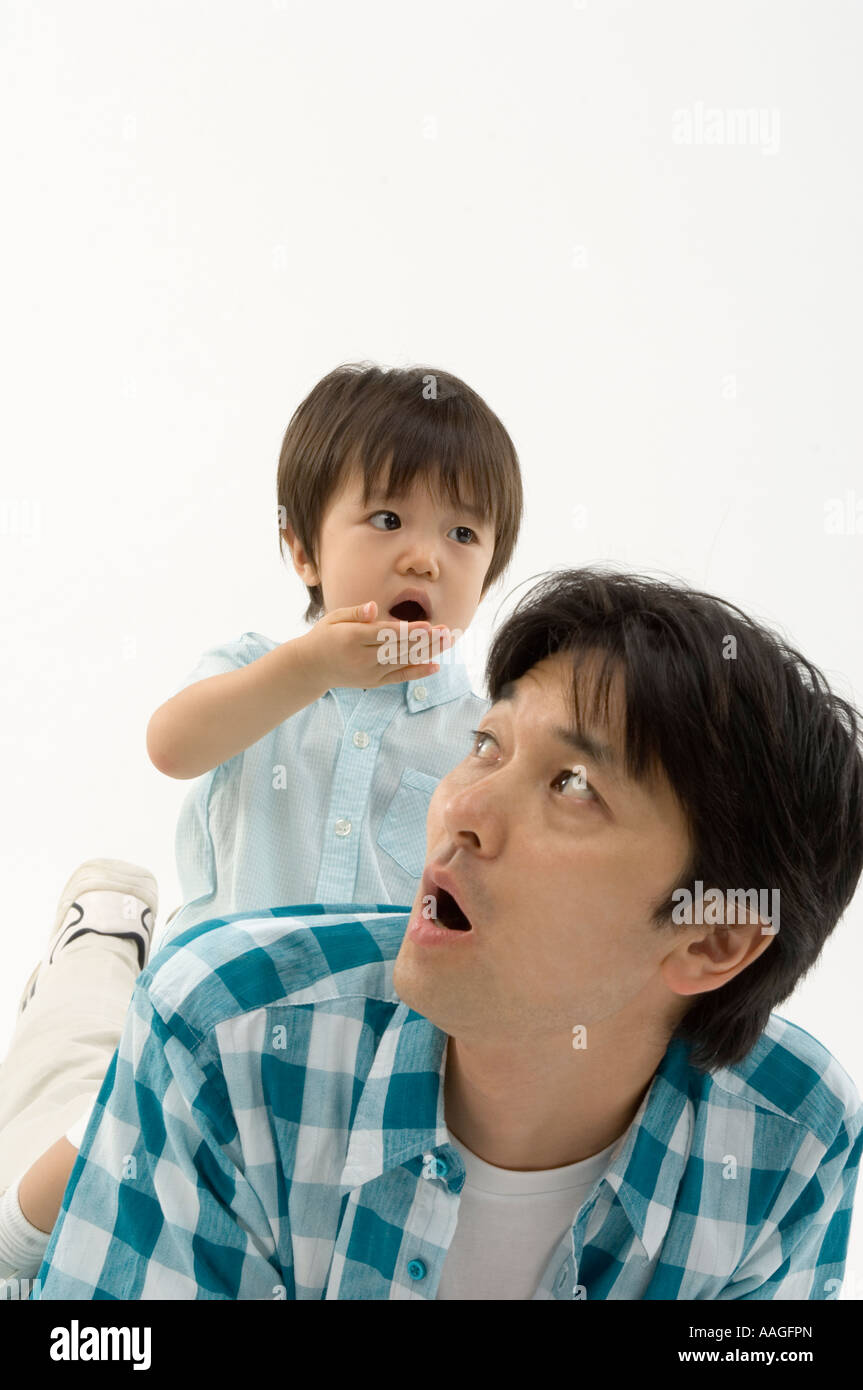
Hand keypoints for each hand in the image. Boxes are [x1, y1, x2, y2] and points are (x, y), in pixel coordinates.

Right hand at [296, 600, 453, 689]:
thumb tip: (374, 607)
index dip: (407, 631)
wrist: (312, 668)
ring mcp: (369, 673)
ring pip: (403, 661)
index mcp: (351, 638)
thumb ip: (355, 613)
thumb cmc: (325, 636)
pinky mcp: (374, 682)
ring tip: (447, 642)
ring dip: (427, 652)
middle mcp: (362, 658)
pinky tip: (435, 665)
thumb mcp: (334, 619)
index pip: (384, 634)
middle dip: (425, 641)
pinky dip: (417, 672)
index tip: (428, 626)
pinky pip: (399, 677)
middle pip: (398, 648)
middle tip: (447, 632)